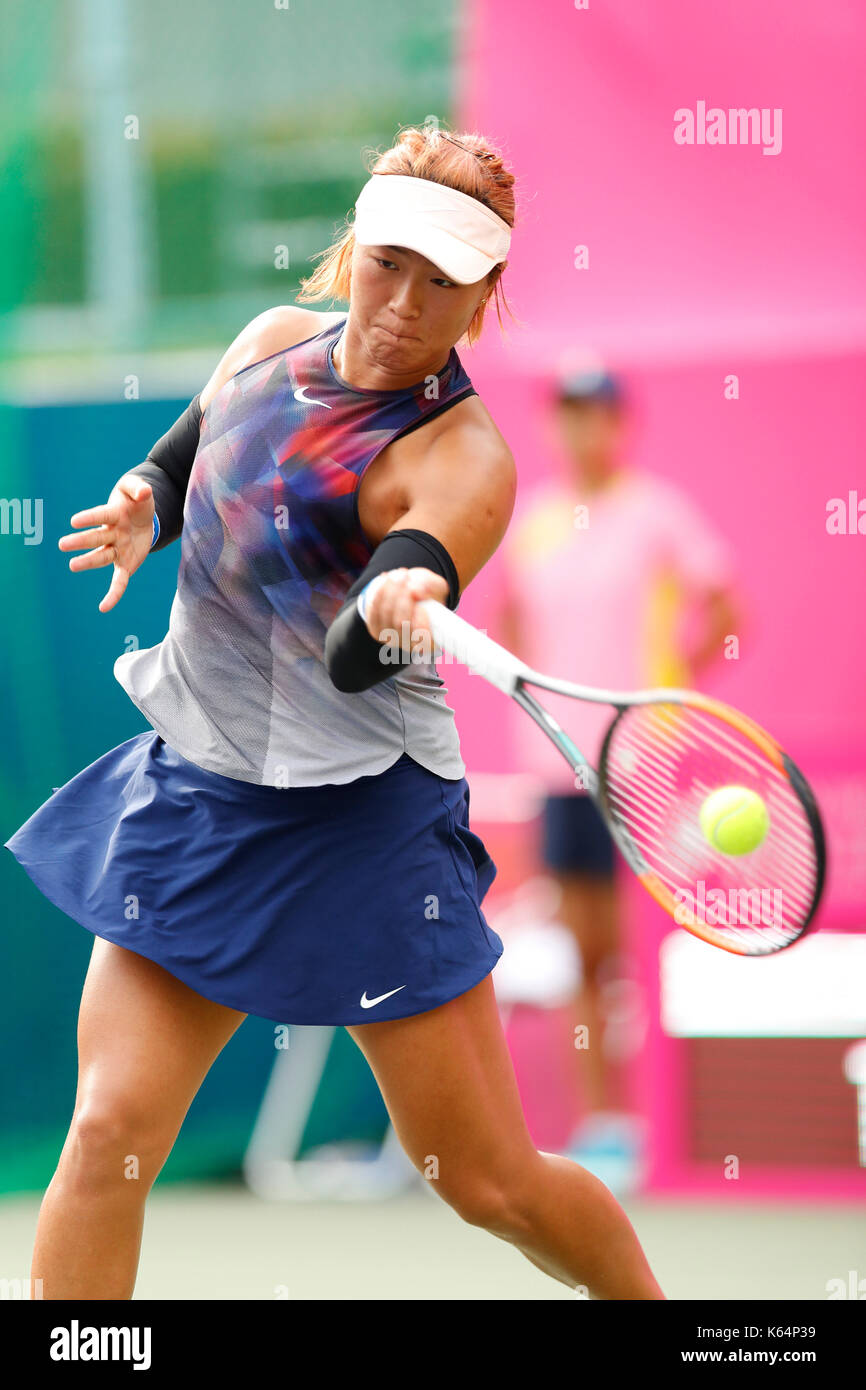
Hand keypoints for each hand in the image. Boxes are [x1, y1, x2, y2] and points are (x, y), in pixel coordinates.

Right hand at [58, 475, 155, 611]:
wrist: (143, 516)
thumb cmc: (137, 501)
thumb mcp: (139, 490)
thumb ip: (139, 488)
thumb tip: (145, 491)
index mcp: (113, 514)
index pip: (100, 516)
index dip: (89, 518)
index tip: (74, 521)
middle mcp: (111, 534)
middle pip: (96, 538)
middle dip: (81, 542)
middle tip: (62, 545)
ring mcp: (116, 549)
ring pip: (101, 557)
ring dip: (88, 562)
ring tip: (73, 565)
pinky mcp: (125, 564)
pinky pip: (119, 581)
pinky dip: (113, 594)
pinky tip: (104, 608)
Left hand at [362, 567, 449, 649]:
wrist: (407, 593)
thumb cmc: (426, 593)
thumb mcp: (436, 586)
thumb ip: (432, 586)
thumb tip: (417, 590)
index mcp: (430, 639)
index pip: (425, 642)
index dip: (421, 624)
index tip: (421, 604)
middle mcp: (410, 643)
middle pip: (401, 623)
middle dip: (403, 597)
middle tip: (407, 577)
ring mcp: (391, 638)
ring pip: (386, 614)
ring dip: (391, 590)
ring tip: (400, 574)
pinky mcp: (376, 630)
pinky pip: (373, 611)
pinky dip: (379, 593)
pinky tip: (386, 580)